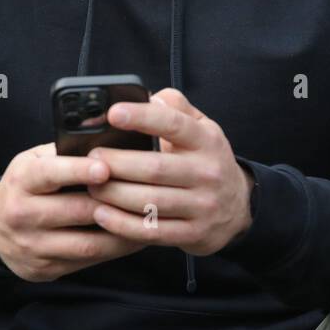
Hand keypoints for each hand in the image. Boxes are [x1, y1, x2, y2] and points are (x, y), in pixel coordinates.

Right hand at [0, 142, 146, 282]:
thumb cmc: (25, 188)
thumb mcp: (33, 162)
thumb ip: (63, 153)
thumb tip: (106, 140)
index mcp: (21, 180)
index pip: (49, 174)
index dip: (78, 171)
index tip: (105, 168)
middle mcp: (22, 214)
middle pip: (76, 211)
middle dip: (113, 203)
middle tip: (146, 194)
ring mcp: (33, 246)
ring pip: (87, 243)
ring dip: (122, 232)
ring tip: (148, 219)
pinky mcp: (47, 268)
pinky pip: (88, 261)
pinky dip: (115, 250)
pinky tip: (134, 237)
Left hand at [84, 88, 254, 256]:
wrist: (238, 208)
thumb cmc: (206, 161)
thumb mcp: (201, 127)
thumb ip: (174, 107)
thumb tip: (146, 96)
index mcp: (206, 140)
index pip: (174, 124)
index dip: (142, 117)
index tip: (113, 113)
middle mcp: (207, 172)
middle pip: (155, 168)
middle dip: (117, 164)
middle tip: (90, 158)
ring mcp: (202, 206)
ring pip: (150, 201)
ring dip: (114, 194)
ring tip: (91, 185)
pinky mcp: (193, 234)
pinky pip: (151, 230)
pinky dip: (122, 224)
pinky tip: (101, 214)